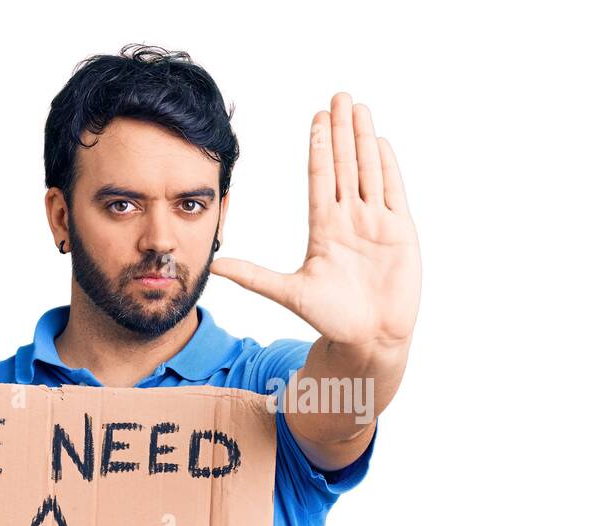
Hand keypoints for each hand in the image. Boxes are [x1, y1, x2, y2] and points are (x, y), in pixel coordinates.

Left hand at [211, 92, 421, 347]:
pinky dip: (387, 167)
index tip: (316, 118)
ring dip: (363, 140)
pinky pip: (393, 191)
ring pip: (368, 171)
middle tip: (338, 96)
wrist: (370, 339)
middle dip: (341, 131)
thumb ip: (254, 276)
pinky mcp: (400, 232)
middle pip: (345, 165)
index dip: (319, 147)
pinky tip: (380, 142)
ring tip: (358, 108)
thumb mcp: (289, 293)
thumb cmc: (332, 319)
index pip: (321, 178)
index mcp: (324, 228)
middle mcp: (350, 219)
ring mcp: (375, 223)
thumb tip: (215, 266)